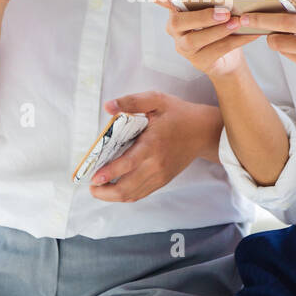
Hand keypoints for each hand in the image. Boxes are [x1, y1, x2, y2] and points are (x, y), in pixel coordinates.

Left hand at [86, 91, 221, 201]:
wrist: (204, 131)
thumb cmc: (179, 114)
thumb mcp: (156, 100)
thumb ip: (131, 102)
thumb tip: (108, 106)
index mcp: (153, 144)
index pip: (128, 163)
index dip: (109, 172)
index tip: (94, 177)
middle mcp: (156, 164)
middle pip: (127, 187)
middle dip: (104, 192)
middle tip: (90, 186)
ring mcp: (160, 175)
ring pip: (132, 194)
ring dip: (112, 196)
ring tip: (98, 189)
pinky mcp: (163, 180)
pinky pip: (141, 193)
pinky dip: (125, 195)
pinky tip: (114, 188)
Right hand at [148, 0, 264, 79]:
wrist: (228, 55)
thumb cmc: (219, 23)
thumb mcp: (221, 4)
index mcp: (176, 8)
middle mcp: (174, 27)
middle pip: (179, 22)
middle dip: (202, 17)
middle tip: (224, 13)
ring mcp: (183, 46)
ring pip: (194, 40)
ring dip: (217, 31)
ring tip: (237, 23)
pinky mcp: (198, 61)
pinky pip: (214, 51)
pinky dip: (234, 41)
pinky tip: (249, 34)